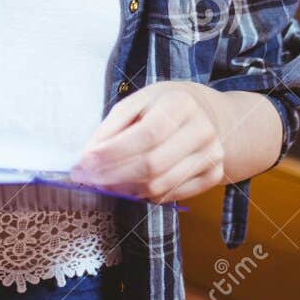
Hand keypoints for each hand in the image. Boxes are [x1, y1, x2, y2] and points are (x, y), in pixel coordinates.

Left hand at [70, 82, 226, 203]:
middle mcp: (201, 130)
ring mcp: (212, 155)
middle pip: (152, 164)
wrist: (204, 114)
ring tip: (104, 183)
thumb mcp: (135, 103)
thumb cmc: (162, 107)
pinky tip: (130, 186)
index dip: (113, 152)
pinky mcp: (213, 175)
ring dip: (125, 189)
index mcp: (180, 104)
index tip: (85, 162)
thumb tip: (88, 157)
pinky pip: (172, 195)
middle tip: (87, 178)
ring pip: (160, 185)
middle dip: (113, 176)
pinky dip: (145, 195)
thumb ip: (111, 127)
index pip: (145, 135)